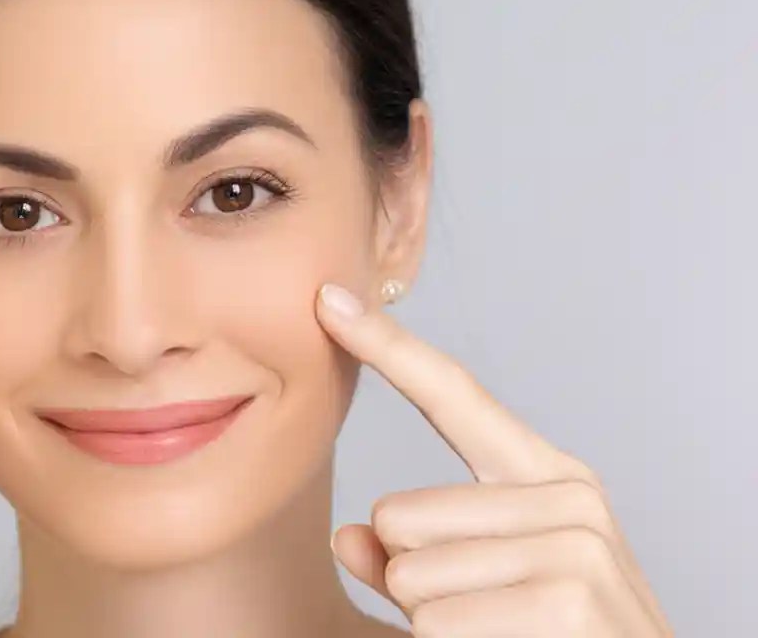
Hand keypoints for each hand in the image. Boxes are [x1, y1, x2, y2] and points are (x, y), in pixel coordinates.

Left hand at [315, 284, 672, 636]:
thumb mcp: (476, 590)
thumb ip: (406, 560)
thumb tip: (349, 536)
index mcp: (549, 479)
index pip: (453, 396)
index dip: (386, 347)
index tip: (330, 300)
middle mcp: (569, 499)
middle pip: (397, 515)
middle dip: (412, 579)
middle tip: (487, 615)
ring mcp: (575, 547)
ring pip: (409, 573)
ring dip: (433, 622)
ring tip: (501, 636)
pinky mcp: (566, 600)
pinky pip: (433, 621)